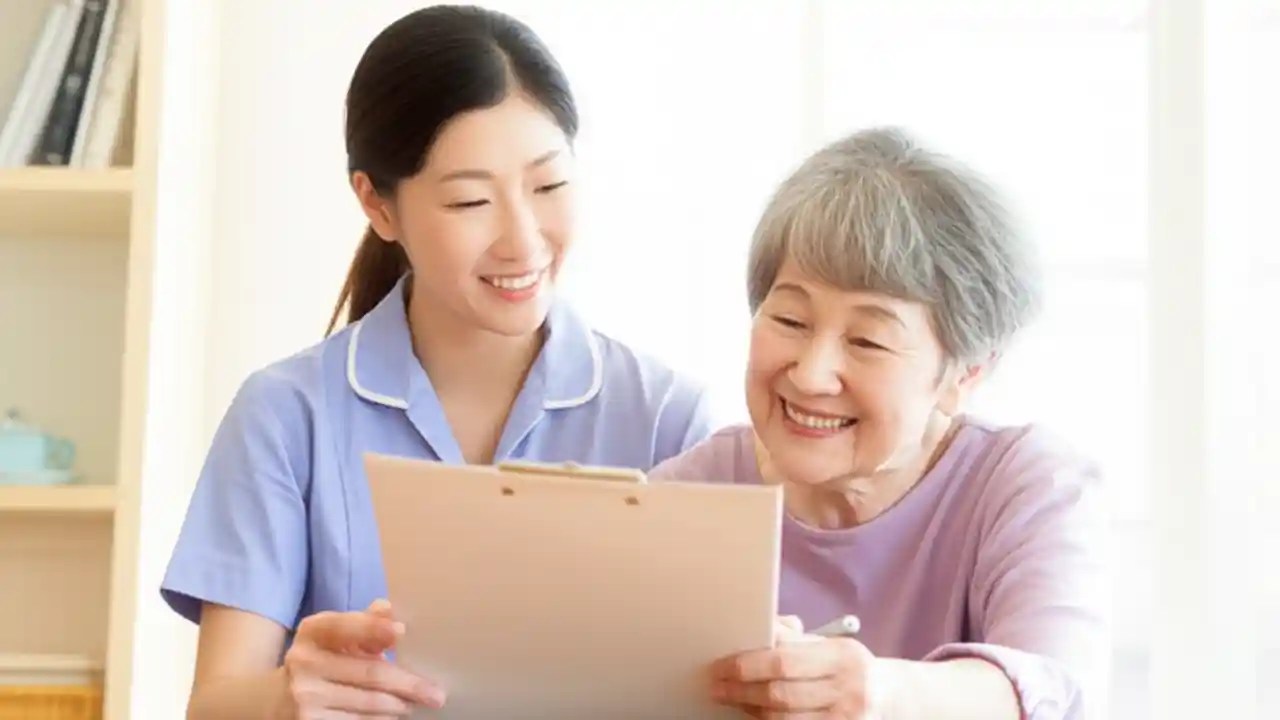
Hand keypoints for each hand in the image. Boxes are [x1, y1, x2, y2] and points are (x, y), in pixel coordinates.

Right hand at [279, 599, 445, 718]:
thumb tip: (389, 609)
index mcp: (313, 631)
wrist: (275, 699)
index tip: (402, 633)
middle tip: (435, 694)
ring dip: (398, 705)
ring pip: (367, 703)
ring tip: (415, 704)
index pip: (345, 626)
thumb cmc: (321, 660)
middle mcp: (304, 662)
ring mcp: (304, 696)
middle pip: (369, 672)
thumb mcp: (335, 636)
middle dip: (408, 684)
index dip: (373, 629)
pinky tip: (393, 716)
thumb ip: (364, 623)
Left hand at [710, 616, 887, 719]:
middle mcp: (848, 689)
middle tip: (716, 687)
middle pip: (781, 694)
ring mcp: (846, 718)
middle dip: (741, 690)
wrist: (888, 695)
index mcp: (842, 655)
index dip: (747, 665)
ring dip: (751, 709)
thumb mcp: (827, 644)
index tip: (720, 665)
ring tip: (730, 699)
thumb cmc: (846, 665)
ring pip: (784, 719)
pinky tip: (753, 714)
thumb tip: (757, 625)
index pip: (784, 660)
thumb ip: (793, 638)